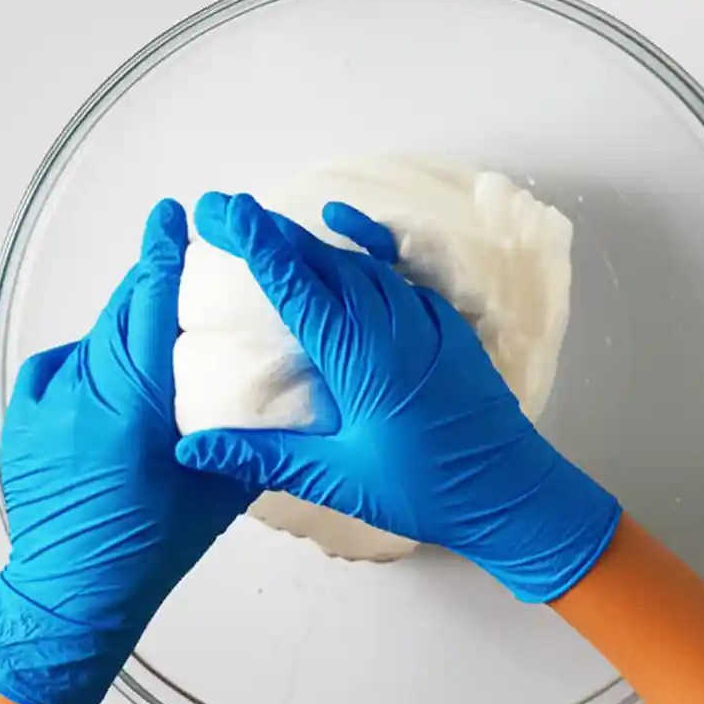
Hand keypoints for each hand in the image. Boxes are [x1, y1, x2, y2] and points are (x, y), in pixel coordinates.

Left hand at [0, 200, 254, 703]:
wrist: (76, 587)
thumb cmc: (148, 546)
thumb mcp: (218, 490)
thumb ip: (240, 431)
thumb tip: (269, 393)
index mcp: (137, 405)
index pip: (150, 306)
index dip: (161, 253)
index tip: (170, 216)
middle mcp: (88, 393)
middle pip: (121, 313)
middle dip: (148, 285)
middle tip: (174, 265)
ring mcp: (49, 403)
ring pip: (93, 340)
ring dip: (121, 334)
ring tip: (145, 358)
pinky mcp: (25, 415)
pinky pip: (58, 365)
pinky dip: (82, 364)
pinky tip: (102, 384)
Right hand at [177, 193, 620, 602]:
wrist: (512, 493)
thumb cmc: (424, 490)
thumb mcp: (336, 476)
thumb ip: (263, 456)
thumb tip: (191, 449)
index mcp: (360, 357)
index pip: (297, 285)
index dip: (257, 243)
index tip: (224, 211)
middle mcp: (393, 326)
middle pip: (325, 263)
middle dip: (273, 233)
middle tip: (229, 210)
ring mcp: (425, 322)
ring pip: (361, 266)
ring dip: (315, 242)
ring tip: (271, 226)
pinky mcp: (447, 327)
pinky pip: (400, 276)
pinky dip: (370, 249)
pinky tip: (350, 233)